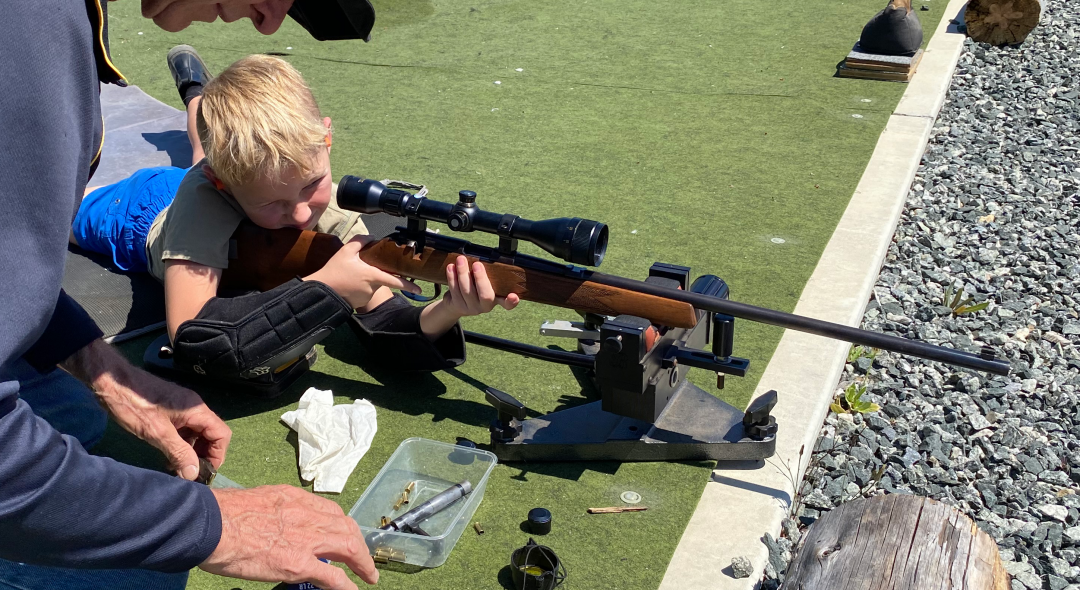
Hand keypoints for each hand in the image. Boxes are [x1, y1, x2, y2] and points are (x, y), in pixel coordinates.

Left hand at [61, 339, 230, 478]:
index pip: (221, 434)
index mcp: (196, 410)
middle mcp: (194, 407)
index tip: (204, 472)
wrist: (110, 382)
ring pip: (197, 432)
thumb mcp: (157, 433)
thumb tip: (194, 474)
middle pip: (211, 434)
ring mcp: (181, 407)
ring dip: (191, 450)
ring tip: (176, 467)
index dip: (217, 455)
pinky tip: (167, 454)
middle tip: (189, 472)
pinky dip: (181, 443)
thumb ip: (178, 453)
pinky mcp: (169, 409)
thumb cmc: (135, 406)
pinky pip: (184, 428)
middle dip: (204, 454)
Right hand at [201, 486, 377, 588]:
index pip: (330, 511)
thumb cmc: (223, 513)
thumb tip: (279, 523)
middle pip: (345, 527)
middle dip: (359, 543)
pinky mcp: (297, 563)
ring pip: (348, 546)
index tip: (346, 535)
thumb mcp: (259, 500)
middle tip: (364, 558)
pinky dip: (346, 584)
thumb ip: (277, 510)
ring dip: (362, 562)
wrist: (211, 524)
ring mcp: (305, 539)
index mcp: (295, 498)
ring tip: (368, 575)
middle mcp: (306, 514)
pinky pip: (332, 576)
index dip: (342, 525)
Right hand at [305, 237, 419, 308]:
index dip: (408, 286)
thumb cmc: (334, 271)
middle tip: (360, 268)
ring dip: (367, 281)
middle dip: (376, 273)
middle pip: (381, 279)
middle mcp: (372, 288)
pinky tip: (350, 283)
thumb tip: (371, 237)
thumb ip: (360, 241)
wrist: (321, 291)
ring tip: (351, 276)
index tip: (419, 290)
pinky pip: (365, 293)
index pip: (395, 281)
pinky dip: (361, 288)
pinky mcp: (360, 303)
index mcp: (372, 276)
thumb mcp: (345, 251)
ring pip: (373, 286)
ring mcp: (366, 296)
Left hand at [419, 256, 519, 338]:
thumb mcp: (486, 282)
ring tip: (461, 260)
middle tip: (477, 264)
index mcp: (497, 299)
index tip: (513, 296)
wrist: (457, 303)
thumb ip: (489, 274)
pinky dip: (452, 277)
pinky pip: (454, 290)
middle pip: (485, 295)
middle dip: (480, 278)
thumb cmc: (475, 287)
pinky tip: (451, 267)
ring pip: (467, 291)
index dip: (512, 301)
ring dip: (463, 273)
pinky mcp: (458, 306)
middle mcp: (486, 306)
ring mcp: (472, 308)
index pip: (508, 303)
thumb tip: (486, 256)